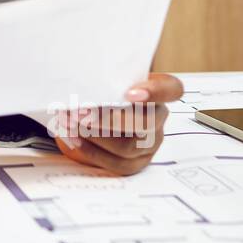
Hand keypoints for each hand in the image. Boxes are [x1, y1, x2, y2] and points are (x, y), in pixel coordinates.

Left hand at [52, 72, 182, 174]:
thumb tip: (82, 78)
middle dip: (109, 120)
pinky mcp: (135, 163)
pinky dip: (92, 151)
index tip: (129, 94)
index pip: (171, 89)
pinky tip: (74, 139)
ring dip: (95, 136)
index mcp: (157, 91)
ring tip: (71, 124)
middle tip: (81, 112)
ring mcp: (150, 144)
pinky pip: (117, 163)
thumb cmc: (100, 90)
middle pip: (146, 123)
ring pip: (128, 147)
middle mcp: (158, 118)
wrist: (88, 114)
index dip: (155, 92)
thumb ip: (102, 78)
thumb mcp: (104, 79)